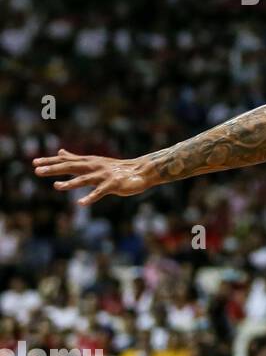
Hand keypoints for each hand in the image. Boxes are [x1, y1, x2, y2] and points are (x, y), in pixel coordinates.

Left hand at [33, 150, 153, 204]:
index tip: (34, 162)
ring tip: (56, 187)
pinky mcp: (112, 185)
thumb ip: (75, 158)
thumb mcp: (93, 161)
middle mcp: (94, 167)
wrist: (141, 171)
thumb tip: (60, 152)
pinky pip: (99, 193)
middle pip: (71, 167)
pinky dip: (90, 197)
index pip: (66, 161)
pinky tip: (81, 204)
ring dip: (70, 183)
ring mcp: (103, 176)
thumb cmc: (116, 168)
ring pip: (84, 180)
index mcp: (88, 162)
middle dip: (54, 169)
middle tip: (37, 171)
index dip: (50, 162)